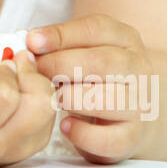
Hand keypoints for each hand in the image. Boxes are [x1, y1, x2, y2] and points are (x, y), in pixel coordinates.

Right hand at [0, 11, 56, 167]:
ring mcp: (22, 148)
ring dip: (37, 82)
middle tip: (13, 61)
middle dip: (30, 74)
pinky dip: (40, 93)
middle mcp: (0, 145)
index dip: (3, 69)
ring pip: (51, 107)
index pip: (3, 96)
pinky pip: (53, 113)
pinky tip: (19, 87)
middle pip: (39, 105)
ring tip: (14, 74)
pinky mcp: (37, 144)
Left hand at [27, 13, 155, 163]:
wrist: (126, 113)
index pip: (96, 29)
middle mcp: (138, 69)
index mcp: (125, 40)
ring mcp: (139, 104)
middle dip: (60, 66)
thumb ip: (57, 45)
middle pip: (101, 62)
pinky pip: (109, 139)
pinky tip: (65, 125)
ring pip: (106, 100)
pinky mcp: (132, 136)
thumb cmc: (92, 77)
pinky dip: (82, 133)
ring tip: (51, 98)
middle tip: (34, 72)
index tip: (31, 41)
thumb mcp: (80, 52)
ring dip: (71, 98)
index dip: (61, 34)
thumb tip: (27, 41)